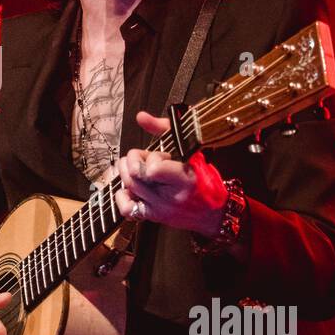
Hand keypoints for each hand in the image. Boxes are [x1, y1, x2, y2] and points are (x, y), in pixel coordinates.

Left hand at [115, 110, 227, 235]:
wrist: (211, 213)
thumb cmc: (203, 179)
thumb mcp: (191, 150)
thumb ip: (164, 130)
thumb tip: (141, 117)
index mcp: (184, 179)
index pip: (154, 169)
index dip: (152, 157)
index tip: (162, 156)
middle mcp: (170, 197)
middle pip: (136, 174)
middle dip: (135, 159)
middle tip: (144, 157)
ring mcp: (159, 209)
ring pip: (128, 186)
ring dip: (127, 171)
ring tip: (137, 167)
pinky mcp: (152, 217)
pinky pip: (126, 208)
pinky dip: (122, 195)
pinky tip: (131, 188)